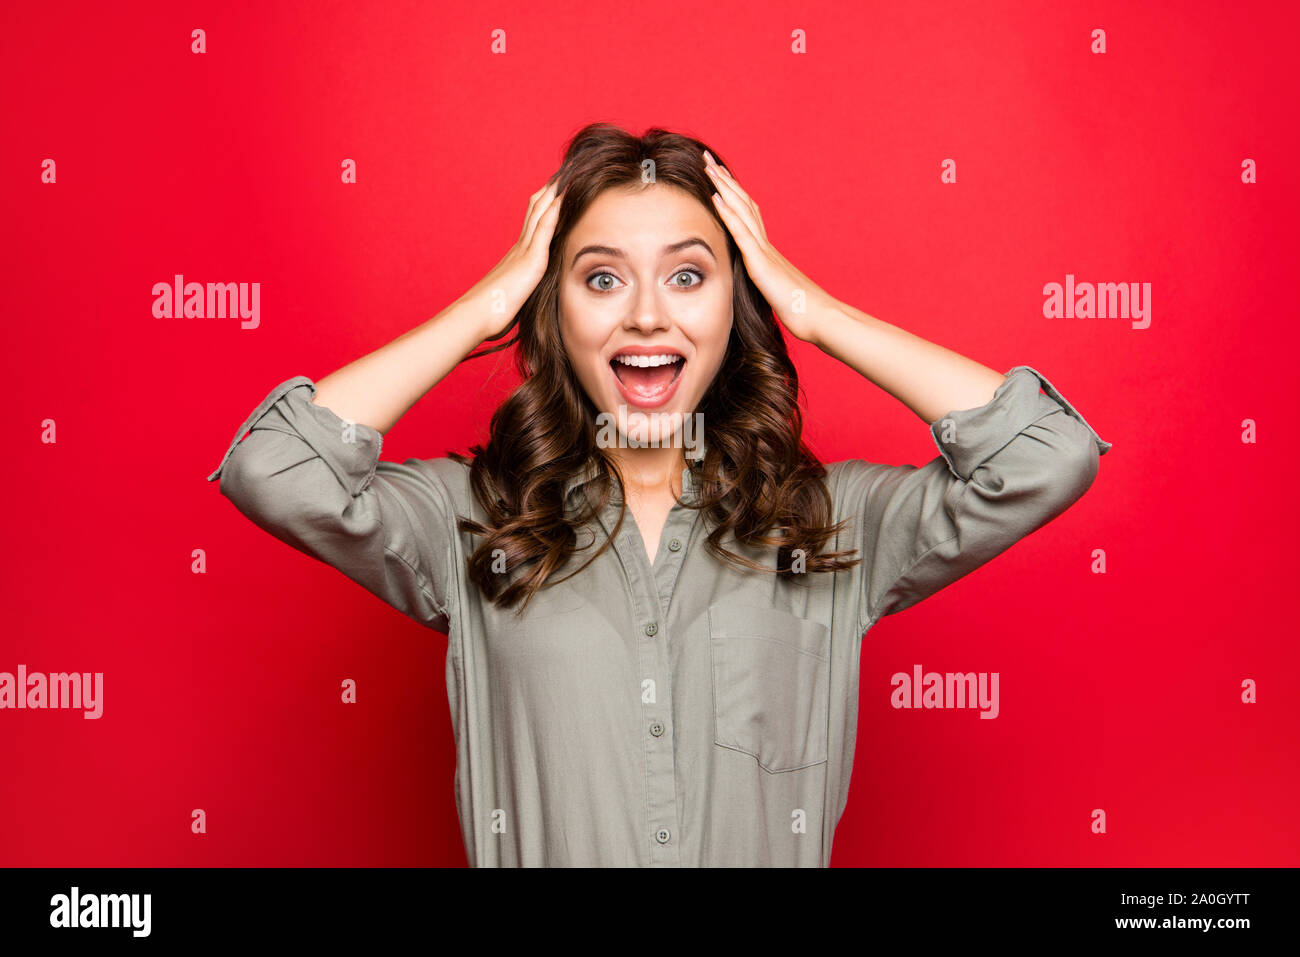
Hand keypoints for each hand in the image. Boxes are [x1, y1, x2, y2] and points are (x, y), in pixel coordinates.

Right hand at [459, 179, 563, 340]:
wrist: (476, 316)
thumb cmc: (490, 314)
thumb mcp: (513, 299)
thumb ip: (521, 293)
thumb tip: (524, 299)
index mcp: (516, 257)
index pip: (533, 224)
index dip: (544, 207)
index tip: (556, 192)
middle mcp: (519, 248)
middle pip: (535, 210)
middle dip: (550, 192)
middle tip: (564, 173)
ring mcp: (524, 251)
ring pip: (540, 212)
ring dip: (554, 193)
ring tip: (567, 175)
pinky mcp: (531, 260)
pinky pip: (544, 228)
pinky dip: (555, 210)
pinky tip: (564, 196)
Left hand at [703, 150, 834, 342]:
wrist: (819, 317)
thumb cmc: (800, 310)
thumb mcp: (774, 293)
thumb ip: (764, 283)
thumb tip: (756, 284)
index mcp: (766, 252)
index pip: (746, 214)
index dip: (731, 194)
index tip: (717, 176)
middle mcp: (765, 244)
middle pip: (743, 203)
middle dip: (723, 180)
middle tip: (707, 158)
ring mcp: (764, 251)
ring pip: (741, 210)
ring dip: (723, 187)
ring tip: (708, 167)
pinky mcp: (761, 263)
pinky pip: (742, 233)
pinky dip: (727, 213)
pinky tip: (715, 198)